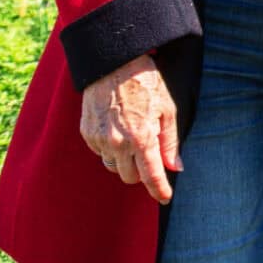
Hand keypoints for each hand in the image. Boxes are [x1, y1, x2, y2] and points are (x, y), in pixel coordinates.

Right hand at [81, 55, 179, 203]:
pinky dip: (111, 149)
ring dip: (124, 161)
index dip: (159, 189)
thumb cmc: (146, 84)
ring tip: (133, 138)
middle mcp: (118, 143)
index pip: (151, 174)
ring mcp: (99, 140)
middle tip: (148, 155)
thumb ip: (169, 142)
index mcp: (141, 138)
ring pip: (113, 167)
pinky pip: (101, 153)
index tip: (165, 198)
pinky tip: (118, 130)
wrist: (114, 65)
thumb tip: (175, 167)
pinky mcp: (87, 134)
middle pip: (129, 177)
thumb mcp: (167, 110)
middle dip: (140, 172)